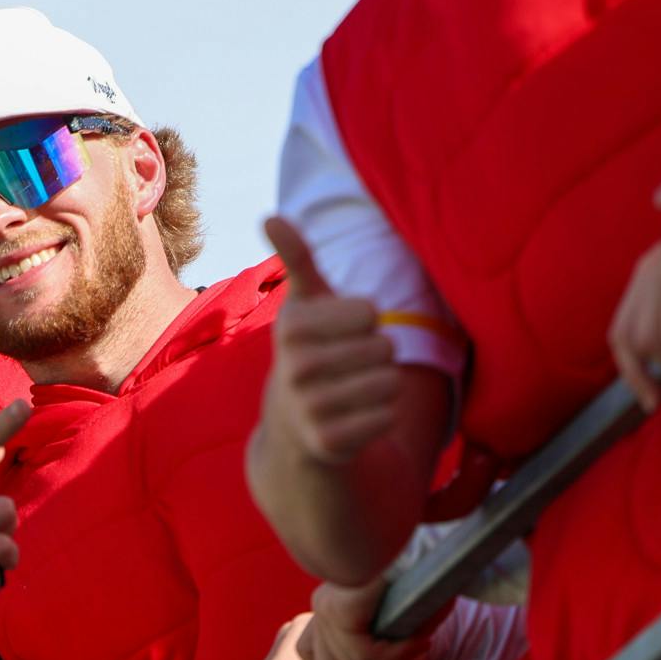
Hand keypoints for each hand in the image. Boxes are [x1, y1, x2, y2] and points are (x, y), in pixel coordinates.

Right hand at [262, 217, 402, 464]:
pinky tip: (356, 416)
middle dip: (378, 354)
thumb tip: (270, 216)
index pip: (370, 310)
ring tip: (354, 388)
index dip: (365, 320)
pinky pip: (388, 416)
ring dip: (383, 384)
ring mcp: (310, 408)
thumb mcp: (304, 303)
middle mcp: (295, 368)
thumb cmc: (310, 350)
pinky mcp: (330, 443)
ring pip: (390, 382)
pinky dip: (382, 415)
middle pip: (384, 347)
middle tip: (349, 365)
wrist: (292, 425)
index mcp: (291, 328)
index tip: (341, 331)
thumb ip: (296, 258)